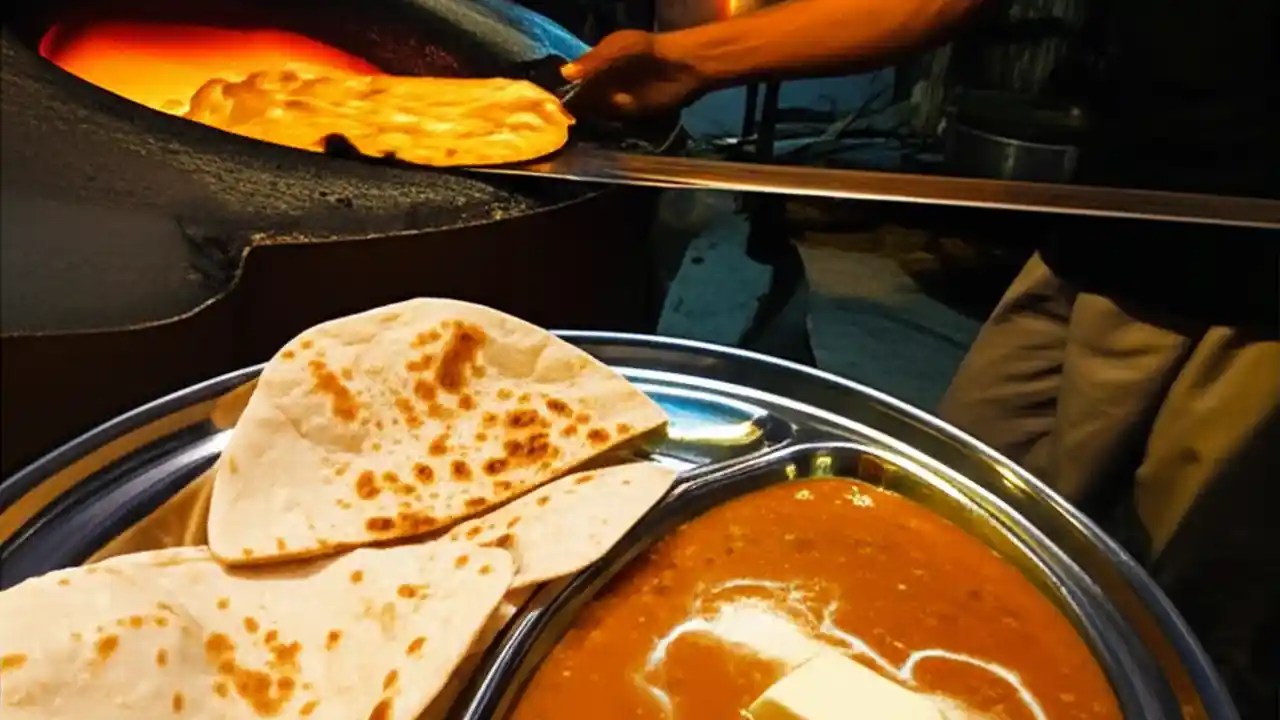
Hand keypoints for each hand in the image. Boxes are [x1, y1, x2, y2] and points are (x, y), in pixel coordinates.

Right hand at [561, 30, 707, 117]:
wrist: (682, 67)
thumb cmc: (649, 51)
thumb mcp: (618, 46)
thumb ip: (593, 60)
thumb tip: (564, 73)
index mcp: (596, 63)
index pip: (572, 78)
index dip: (561, 88)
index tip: (547, 101)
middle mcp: (602, 83)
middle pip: (579, 98)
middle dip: (567, 107)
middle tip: (551, 120)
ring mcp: (614, 100)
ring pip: (591, 112)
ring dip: (581, 119)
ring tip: (563, 129)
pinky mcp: (628, 116)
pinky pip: (609, 123)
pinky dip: (600, 127)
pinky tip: (586, 132)